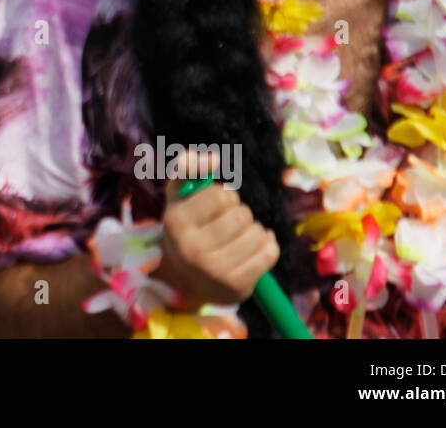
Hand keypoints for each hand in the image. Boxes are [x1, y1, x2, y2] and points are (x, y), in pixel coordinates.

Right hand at [155, 150, 279, 308]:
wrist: (185, 278)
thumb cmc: (187, 226)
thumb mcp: (178, 193)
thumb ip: (188, 165)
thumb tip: (214, 158)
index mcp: (175, 222)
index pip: (221, 195)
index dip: (224, 196)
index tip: (214, 207)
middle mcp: (192, 250)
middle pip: (241, 214)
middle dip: (239, 213)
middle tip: (226, 224)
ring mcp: (215, 272)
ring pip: (258, 233)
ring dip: (254, 229)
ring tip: (239, 237)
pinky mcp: (237, 287)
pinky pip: (269, 252)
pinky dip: (267, 245)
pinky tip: (253, 248)